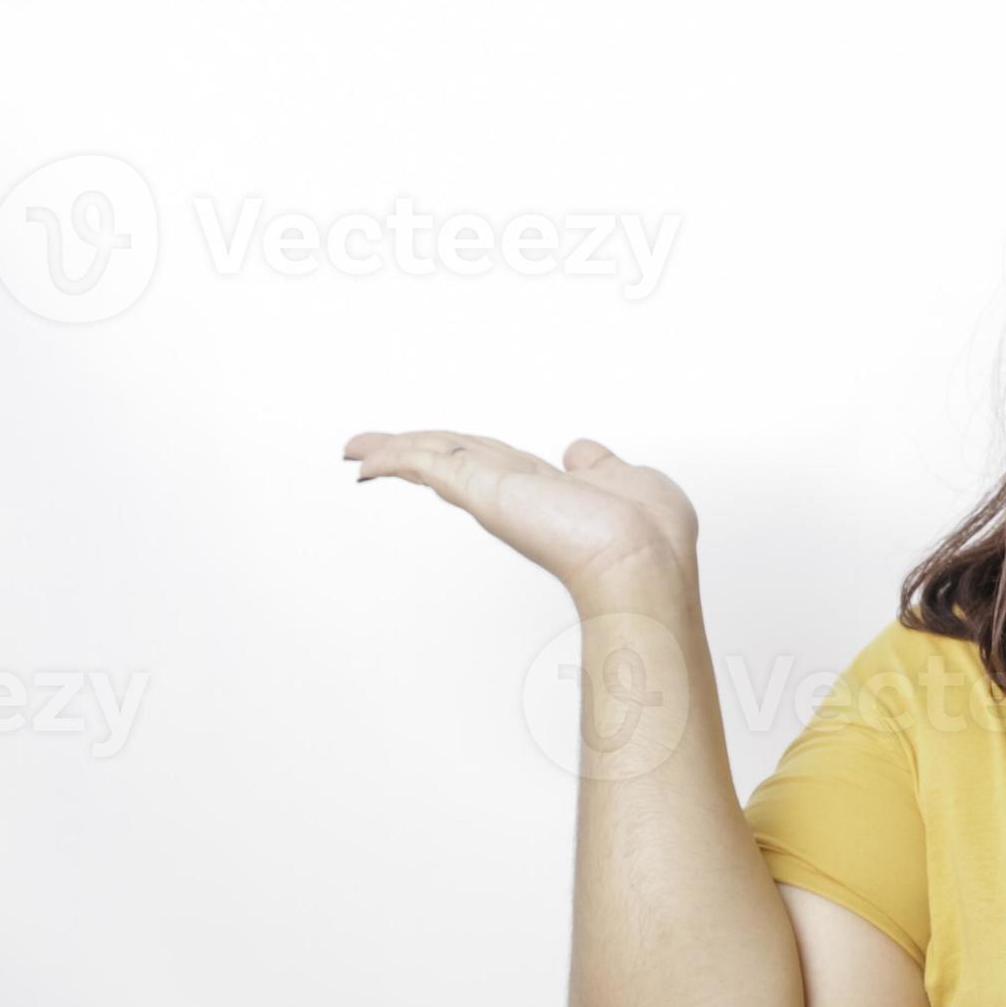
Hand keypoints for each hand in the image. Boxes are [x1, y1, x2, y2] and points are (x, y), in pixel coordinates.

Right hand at [341, 431, 698, 605]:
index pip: (493, 463)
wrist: (643, 559)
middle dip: (411, 450)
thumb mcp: (627, 480)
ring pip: (436, 457)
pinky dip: (397, 457)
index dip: (462, 453)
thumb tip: (581, 452)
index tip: (434, 451)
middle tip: (369, 449)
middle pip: (453, 458)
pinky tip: (368, 458)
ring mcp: (497, 492)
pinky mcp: (483, 489)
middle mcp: (517, 492)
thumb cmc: (648, 534)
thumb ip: (599, 465)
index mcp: (547, 490)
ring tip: (357, 448)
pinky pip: (429, 463)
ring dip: (395, 449)